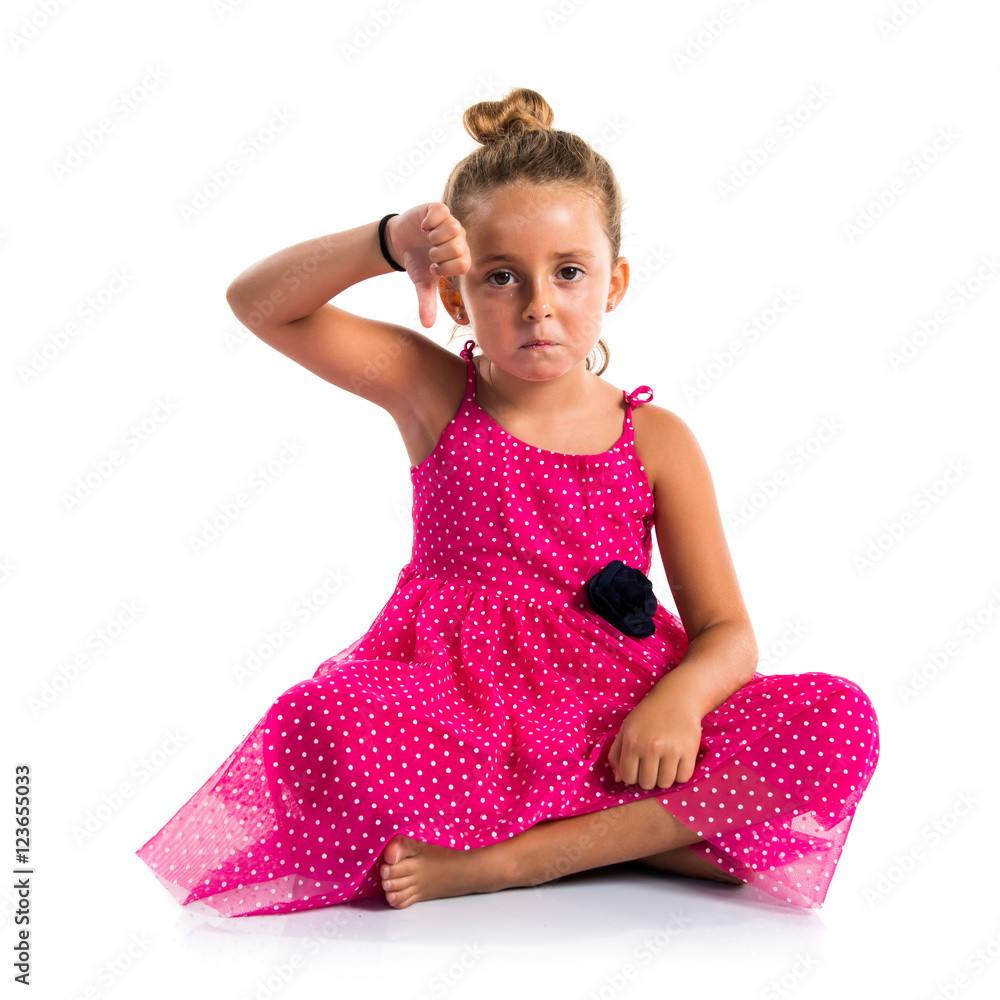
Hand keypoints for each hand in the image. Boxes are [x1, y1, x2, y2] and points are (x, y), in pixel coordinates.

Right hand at [385, 203, 469, 328]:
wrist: (401, 242)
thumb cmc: (417, 263)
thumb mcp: (421, 283)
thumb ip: (426, 303)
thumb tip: (426, 326)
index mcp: (460, 256)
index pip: (464, 263)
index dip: (446, 268)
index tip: (433, 269)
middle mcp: (459, 238)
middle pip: (458, 246)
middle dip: (439, 254)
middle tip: (429, 255)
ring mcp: (449, 222)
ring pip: (453, 227)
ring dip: (435, 238)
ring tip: (427, 240)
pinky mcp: (437, 209)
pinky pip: (441, 211)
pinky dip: (429, 221)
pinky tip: (423, 227)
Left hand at [607, 694, 703, 790]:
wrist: (677, 698)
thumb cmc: (648, 714)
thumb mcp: (626, 728)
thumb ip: (615, 754)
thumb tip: (618, 780)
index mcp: (632, 742)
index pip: (628, 777)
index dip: (632, 775)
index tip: (637, 767)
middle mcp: (651, 747)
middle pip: (647, 783)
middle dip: (647, 778)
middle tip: (652, 765)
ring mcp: (671, 750)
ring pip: (665, 784)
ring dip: (664, 778)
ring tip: (664, 764)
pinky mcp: (689, 751)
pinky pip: (683, 778)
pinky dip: (680, 775)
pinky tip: (676, 762)